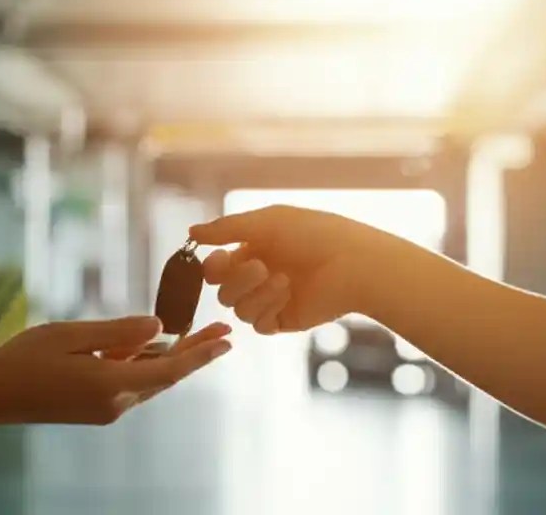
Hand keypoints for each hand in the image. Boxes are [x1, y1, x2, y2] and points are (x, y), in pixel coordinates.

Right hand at [0, 317, 231, 425]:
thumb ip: (117, 331)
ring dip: (172, 358)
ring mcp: (105, 409)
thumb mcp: (71, 335)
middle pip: (166, 377)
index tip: (227, 340)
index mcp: (110, 386)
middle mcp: (114, 404)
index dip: (201, 355)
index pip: (169, 371)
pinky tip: (152, 345)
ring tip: (197, 333)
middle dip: (195, 353)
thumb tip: (158, 327)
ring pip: (149, 380)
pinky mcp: (94, 407)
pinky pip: (129, 382)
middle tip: (225, 331)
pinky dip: (144, 363)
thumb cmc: (24, 359)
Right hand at [190, 205, 426, 334]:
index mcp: (253, 248)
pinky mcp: (283, 320)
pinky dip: (267, 307)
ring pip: (236, 308)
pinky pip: (257, 324)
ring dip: (255, 293)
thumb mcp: (267, 221)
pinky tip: (287, 293)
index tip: (221, 259)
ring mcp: (270, 300)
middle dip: (237, 279)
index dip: (213, 266)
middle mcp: (258, 275)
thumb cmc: (314, 234)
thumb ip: (226, 228)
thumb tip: (191, 233)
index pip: (216, 266)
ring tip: (284, 279)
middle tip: (261, 266)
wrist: (354, 264)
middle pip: (221, 289)